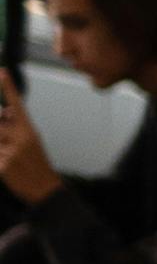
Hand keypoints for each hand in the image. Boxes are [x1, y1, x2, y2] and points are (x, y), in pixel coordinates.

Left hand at [0, 76, 44, 209]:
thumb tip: (5, 113)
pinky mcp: (3, 166)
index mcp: (30, 131)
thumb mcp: (31, 143)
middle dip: (1, 131)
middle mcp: (22, 139)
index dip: (8, 89)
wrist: (46, 191)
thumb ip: (16, 128)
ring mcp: (12, 152)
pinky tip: (8, 168)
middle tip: (9, 140)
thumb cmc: (37, 165)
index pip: (16, 106)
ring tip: (11, 157)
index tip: (2, 72)